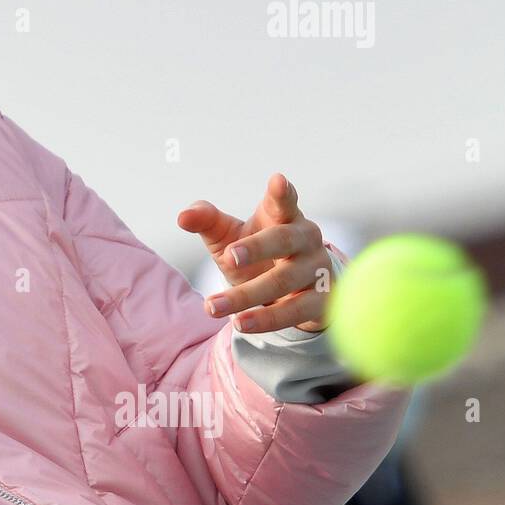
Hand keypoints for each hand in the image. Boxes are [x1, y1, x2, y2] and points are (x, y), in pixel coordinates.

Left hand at [176, 172, 334, 333]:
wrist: (292, 292)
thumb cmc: (256, 254)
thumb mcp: (229, 237)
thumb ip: (207, 222)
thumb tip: (182, 216)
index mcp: (283, 217)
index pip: (285, 201)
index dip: (282, 193)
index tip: (278, 181)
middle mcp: (306, 238)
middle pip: (284, 239)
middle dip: (258, 248)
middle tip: (229, 258)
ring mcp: (317, 269)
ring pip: (284, 281)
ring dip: (247, 295)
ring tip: (212, 307)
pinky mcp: (322, 300)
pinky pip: (296, 311)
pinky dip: (268, 319)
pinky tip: (242, 324)